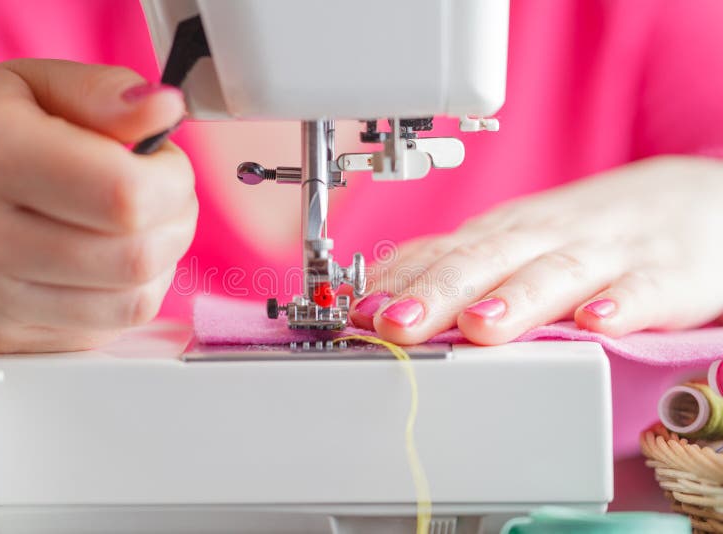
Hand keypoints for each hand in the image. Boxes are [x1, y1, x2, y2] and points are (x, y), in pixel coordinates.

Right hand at [0, 60, 196, 351]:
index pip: (125, 194)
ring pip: (135, 302)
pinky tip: (107, 262)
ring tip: (137, 226)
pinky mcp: (2, 336)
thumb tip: (165, 109)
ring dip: (162, 261)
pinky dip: (132, 293)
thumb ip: (105, 94)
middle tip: (161, 194)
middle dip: (176, 220)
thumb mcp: (36, 86)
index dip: (173, 179)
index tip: (165, 162)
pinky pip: (112, 328)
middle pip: (137, 256)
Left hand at [350, 156, 722, 344]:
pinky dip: (621, 305)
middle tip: (393, 325)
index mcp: (506, 233)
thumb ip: (457, 265)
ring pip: (555, 274)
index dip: (398, 284)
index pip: (442, 253)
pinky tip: (597, 323)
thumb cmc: (587, 230)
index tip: (355, 314)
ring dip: (515, 300)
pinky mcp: (663, 275)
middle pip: (485, 262)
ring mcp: (605, 254)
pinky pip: (642, 291)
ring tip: (478, 327)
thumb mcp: (515, 239)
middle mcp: (545, 238)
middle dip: (434, 294)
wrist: (691, 200)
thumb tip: (381, 292)